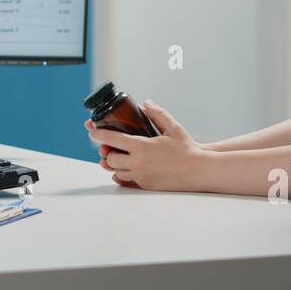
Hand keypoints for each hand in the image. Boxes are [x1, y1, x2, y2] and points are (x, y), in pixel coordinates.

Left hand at [85, 100, 206, 191]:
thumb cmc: (188, 149)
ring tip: (120, 155)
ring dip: (115, 163)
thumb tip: (145, 104)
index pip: (112, 139)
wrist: (199, 171)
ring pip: (116, 171)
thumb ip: (157, 113)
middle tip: (111, 145)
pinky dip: (123, 174)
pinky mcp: (146, 185)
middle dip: (107, 151)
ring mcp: (141, 176)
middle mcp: (138, 163)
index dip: (98, 133)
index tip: (91, 129)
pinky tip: (127, 167)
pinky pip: (126, 181)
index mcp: (142, 147)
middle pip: (110, 158)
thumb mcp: (173, 127)